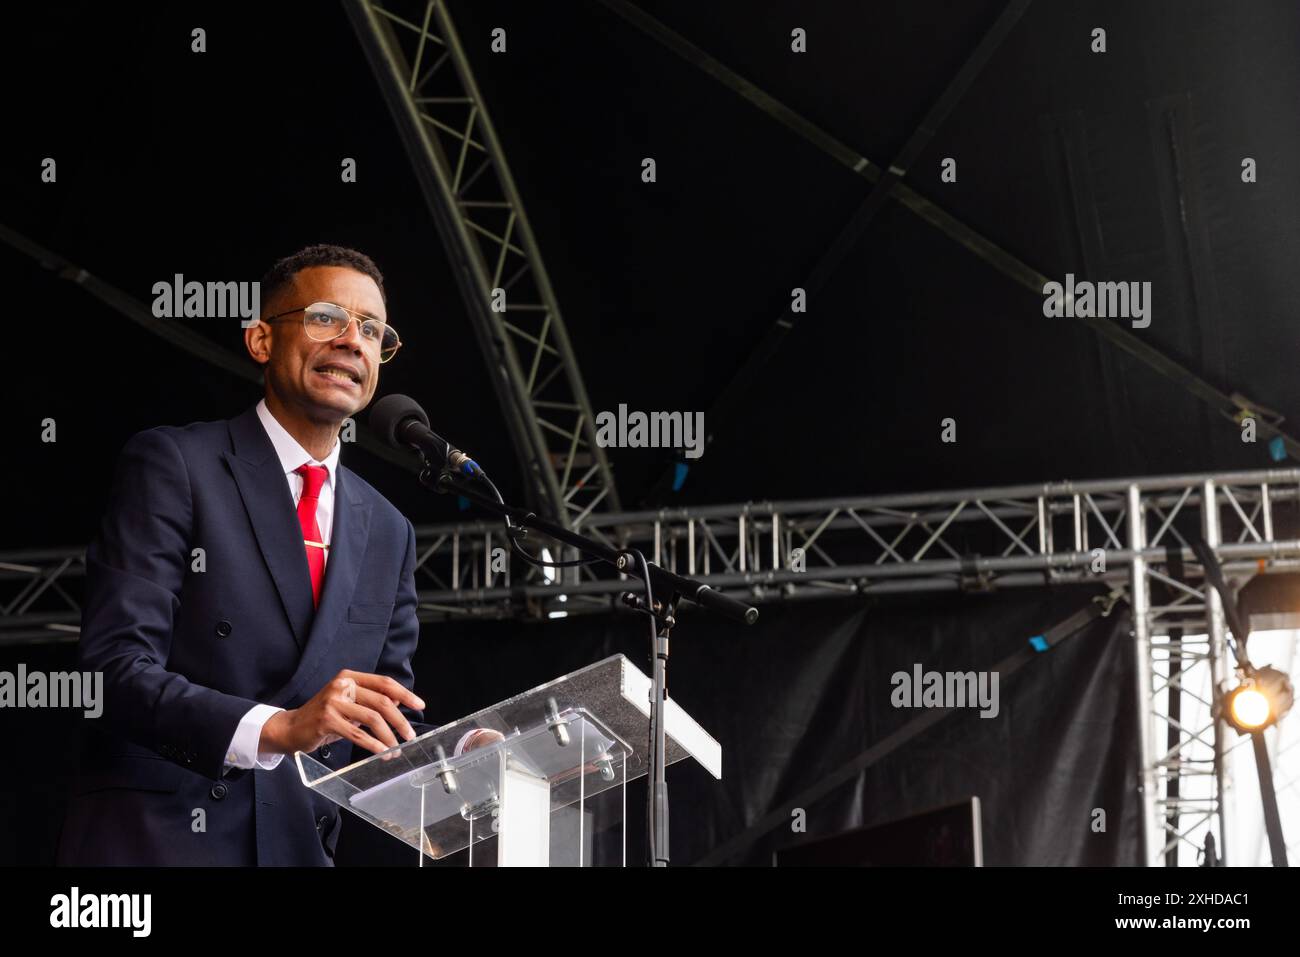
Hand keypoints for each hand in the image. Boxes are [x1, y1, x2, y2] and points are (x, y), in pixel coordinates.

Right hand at [260, 670, 425, 757]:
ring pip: (372, 718)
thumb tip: (400, 703)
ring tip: (397, 748)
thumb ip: (371, 702)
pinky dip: (374, 744)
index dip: (405, 694)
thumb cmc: (325, 717)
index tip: (420, 705)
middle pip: (382, 701)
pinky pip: (357, 733)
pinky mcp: (327, 720)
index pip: (384, 682)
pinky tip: (382, 752)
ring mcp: (333, 701)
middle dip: (400, 720)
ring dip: (389, 736)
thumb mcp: (349, 704)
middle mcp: (342, 686)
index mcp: (349, 677)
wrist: (290, 728)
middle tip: (411, 735)